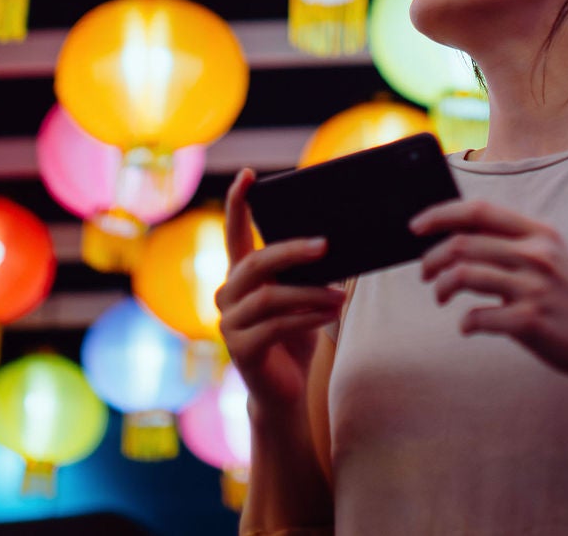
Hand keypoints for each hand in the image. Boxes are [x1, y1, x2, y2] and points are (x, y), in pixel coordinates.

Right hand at [216, 168, 343, 425]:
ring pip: (270, 298)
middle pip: (256, 264)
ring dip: (310, 294)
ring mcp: (230, 324)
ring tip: (340, 296)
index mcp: (241, 276)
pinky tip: (329, 315)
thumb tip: (337, 242)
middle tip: (325, 245)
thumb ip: (306, 273)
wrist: (286, 392)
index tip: (248, 175)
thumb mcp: (302, 298)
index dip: (239, 203)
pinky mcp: (242, 350)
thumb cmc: (295, 336)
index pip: (235, 233)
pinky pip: (276, 326)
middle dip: (291, 251)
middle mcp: (227, 295)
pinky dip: (307, 319)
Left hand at [412, 198, 567, 426]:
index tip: (416, 227)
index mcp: (540, 234)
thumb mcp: (552, 260)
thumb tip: (460, 236)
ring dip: (442, 288)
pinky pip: (478, 316)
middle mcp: (537, 255)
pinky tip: (468, 326)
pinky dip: (465, 322)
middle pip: (463, 244)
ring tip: (442, 297)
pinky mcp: (530, 322)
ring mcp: (534, 288)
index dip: (441, 215)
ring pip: (464, 275)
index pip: (480, 211)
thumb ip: (514, 245)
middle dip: (432, 259)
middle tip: (426, 275)